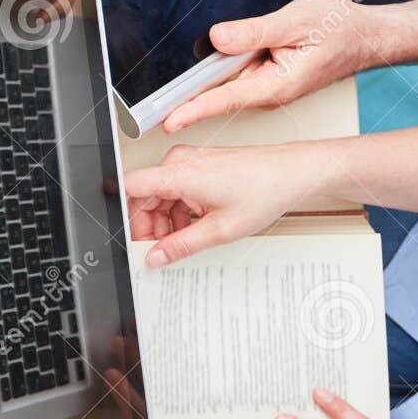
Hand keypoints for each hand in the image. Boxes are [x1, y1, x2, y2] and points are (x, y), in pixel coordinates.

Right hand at [123, 143, 321, 265]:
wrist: (293, 173)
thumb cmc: (265, 190)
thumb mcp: (220, 229)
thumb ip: (181, 245)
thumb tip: (156, 256)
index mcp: (180, 173)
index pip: (130, 188)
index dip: (124, 216)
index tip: (133, 239)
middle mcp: (180, 162)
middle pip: (143, 196)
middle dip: (148, 226)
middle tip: (160, 250)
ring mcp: (189, 162)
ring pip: (159, 195)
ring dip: (165, 221)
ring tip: (182, 241)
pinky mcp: (198, 166)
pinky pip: (174, 190)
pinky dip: (177, 211)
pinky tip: (192, 227)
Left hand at [163, 0, 417, 132]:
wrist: (370, 35)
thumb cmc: (341, 29)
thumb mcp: (295, 21)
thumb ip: (254, 32)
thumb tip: (219, 37)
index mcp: (275, 85)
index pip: (224, 99)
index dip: (192, 109)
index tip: (167, 121)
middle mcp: (269, 91)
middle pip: (220, 91)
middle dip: (190, 94)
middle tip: (156, 101)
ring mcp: (270, 86)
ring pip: (229, 80)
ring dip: (208, 77)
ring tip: (187, 77)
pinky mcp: (271, 76)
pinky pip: (241, 73)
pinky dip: (226, 66)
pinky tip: (222, 53)